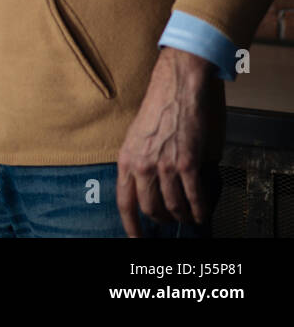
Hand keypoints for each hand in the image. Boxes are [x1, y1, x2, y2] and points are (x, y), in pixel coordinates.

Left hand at [116, 47, 225, 236]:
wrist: (176, 88)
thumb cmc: (158, 109)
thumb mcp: (136, 137)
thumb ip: (138, 162)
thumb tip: (146, 187)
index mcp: (126, 159)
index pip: (124, 202)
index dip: (131, 225)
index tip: (136, 238)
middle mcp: (142, 165)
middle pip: (150, 208)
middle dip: (161, 220)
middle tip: (170, 223)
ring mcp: (164, 165)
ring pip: (173, 206)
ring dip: (182, 217)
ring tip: (188, 218)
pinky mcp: (187, 163)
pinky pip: (194, 197)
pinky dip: (199, 210)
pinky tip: (202, 214)